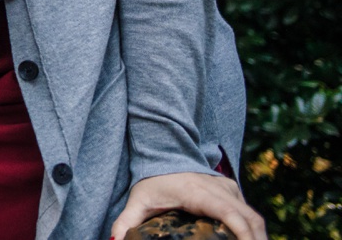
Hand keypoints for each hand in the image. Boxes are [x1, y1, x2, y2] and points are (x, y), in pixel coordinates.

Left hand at [111, 172, 265, 239]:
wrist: (163, 153)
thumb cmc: (152, 180)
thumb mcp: (138, 201)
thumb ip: (127, 223)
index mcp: (198, 193)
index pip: (230, 214)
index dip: (243, 234)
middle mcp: (219, 189)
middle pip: (249, 219)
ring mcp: (228, 188)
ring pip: (253, 216)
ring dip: (258, 236)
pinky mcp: (232, 190)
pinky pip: (249, 212)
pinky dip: (253, 229)